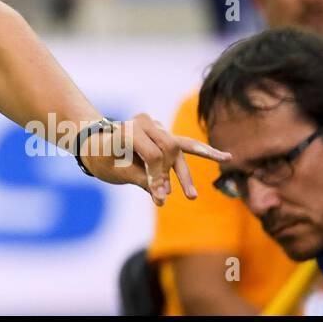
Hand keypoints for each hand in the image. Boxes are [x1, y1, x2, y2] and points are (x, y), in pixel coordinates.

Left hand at [82, 113, 229, 205]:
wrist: (97, 145)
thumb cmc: (104, 158)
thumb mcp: (117, 171)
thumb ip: (142, 180)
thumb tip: (162, 198)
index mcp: (128, 129)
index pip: (153, 154)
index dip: (157, 177)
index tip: (159, 198)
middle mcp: (143, 123)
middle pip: (168, 149)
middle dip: (168, 175)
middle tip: (163, 196)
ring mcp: (156, 128)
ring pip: (179, 149)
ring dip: (186, 173)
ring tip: (193, 194)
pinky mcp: (165, 136)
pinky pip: (186, 145)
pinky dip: (205, 152)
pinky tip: (225, 157)